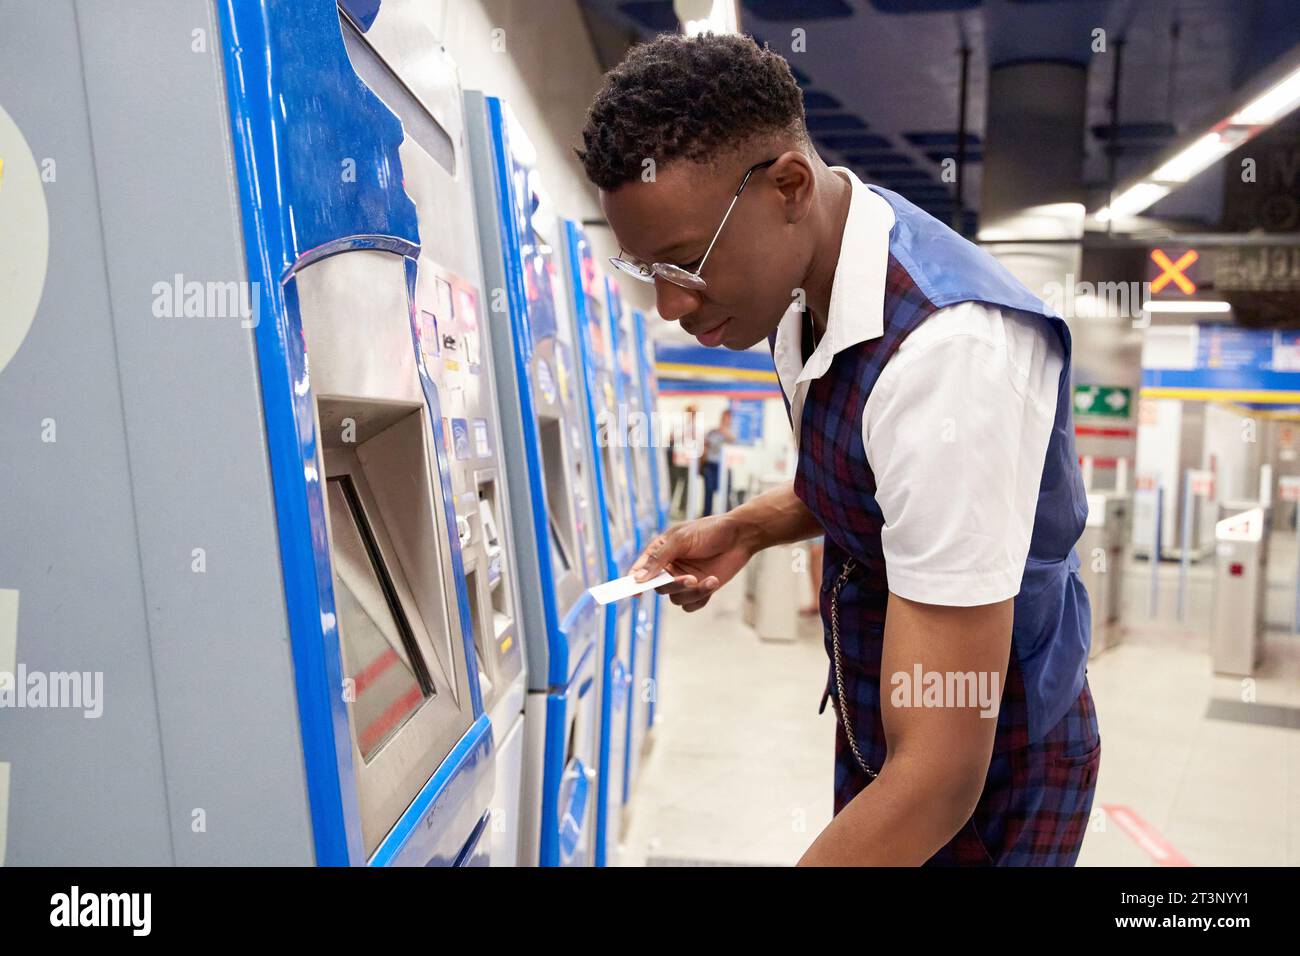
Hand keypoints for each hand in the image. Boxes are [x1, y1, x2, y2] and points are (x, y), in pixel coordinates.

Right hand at [630, 514, 755, 611]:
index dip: (634, 582)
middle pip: (660, 588)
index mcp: (660, 552)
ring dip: (693, 593)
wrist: (740, 536)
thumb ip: (659, 558)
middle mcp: (670, 568)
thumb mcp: (681, 539)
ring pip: (676, 599)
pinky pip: (691, 605)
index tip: (633, 592)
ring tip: (710, 579)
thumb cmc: (710, 531)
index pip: (641, 570)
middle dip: (675, 586)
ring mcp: (684, 580)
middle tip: (690, 579)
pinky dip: (701, 597)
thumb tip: (638, 578)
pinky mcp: (700, 590)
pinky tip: (713, 582)